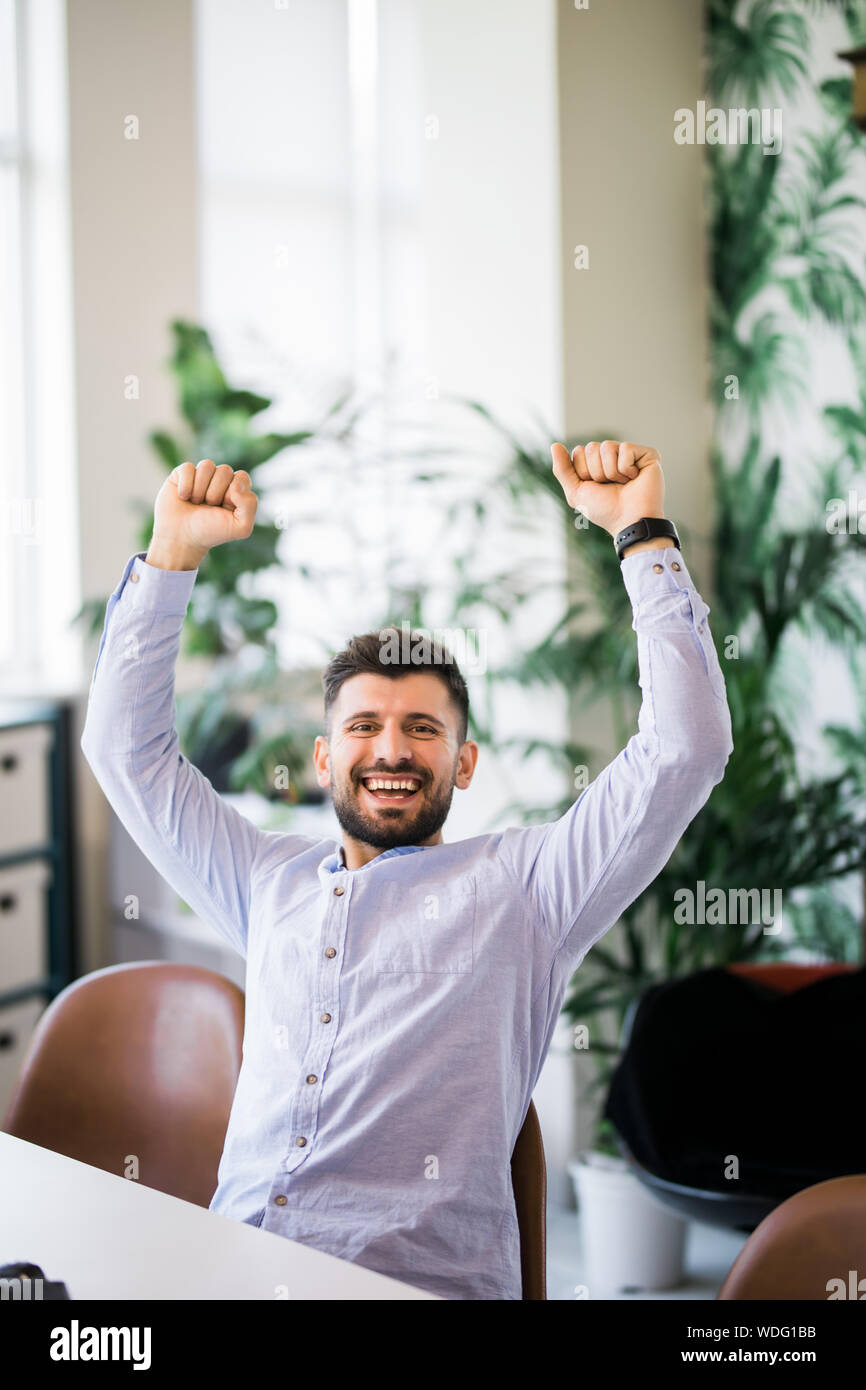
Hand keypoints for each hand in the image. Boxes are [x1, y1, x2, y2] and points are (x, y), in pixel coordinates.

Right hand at [147, 460, 257, 569]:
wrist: (181, 538)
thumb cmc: (211, 532)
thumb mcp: (240, 527)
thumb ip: (250, 505)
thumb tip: (237, 484)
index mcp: (237, 490)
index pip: (242, 477)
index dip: (233, 492)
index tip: (224, 508)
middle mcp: (220, 480)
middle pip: (225, 470)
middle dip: (215, 493)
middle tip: (208, 508)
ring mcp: (201, 475)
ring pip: (207, 466)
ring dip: (200, 489)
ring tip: (196, 503)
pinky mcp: (183, 473)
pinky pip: (188, 468)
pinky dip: (186, 486)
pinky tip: (183, 497)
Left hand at [550, 440, 664, 536]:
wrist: (629, 521)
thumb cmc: (605, 510)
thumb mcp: (576, 492)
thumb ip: (562, 469)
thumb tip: (555, 445)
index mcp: (595, 463)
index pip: (578, 451)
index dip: (583, 472)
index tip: (596, 487)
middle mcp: (612, 456)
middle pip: (591, 447)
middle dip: (596, 471)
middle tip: (610, 486)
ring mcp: (630, 454)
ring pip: (607, 446)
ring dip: (611, 472)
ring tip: (623, 484)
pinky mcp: (647, 454)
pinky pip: (626, 448)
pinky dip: (626, 468)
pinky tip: (635, 478)